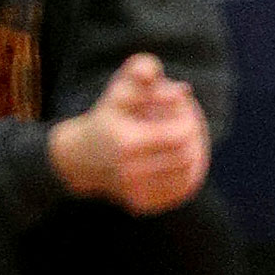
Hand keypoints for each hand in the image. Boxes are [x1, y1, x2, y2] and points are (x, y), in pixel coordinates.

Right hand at [49, 54, 210, 214]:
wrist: (79, 158)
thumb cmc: (107, 115)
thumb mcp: (120, 87)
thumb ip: (142, 69)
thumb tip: (180, 87)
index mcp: (126, 141)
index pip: (180, 134)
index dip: (190, 118)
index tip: (184, 108)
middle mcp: (129, 171)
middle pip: (187, 156)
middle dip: (194, 138)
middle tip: (190, 125)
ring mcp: (136, 192)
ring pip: (188, 177)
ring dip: (195, 157)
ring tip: (187, 141)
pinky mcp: (140, 206)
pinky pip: (179, 193)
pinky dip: (187, 176)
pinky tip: (182, 161)